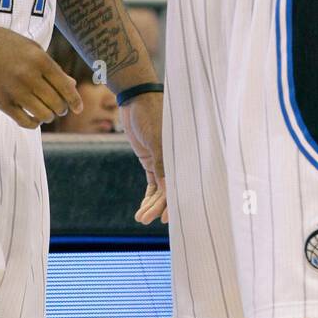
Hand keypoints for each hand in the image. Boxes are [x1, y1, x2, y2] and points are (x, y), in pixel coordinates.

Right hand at [0, 22, 83, 129]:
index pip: (65, 87)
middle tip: (59, 108)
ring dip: (48, 116)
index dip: (75, 100)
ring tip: (46, 112)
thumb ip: (52, 68)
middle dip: (61, 109)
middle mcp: (29, 76)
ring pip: (43, 115)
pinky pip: (25, 122)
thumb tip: (72, 85)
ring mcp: (15, 90)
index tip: (78, 108)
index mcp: (40, 60)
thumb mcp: (32, 49)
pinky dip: (34, 123)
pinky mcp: (2, 102)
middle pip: (56, 103)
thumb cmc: (7, 44)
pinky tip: (33, 118)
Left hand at [119, 92, 167, 224]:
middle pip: (169, 190)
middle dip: (158, 207)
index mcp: (181, 154)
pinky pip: (153, 181)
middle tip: (144, 220)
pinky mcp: (151, 158)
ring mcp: (162, 160)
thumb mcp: (155, 138)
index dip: (173, 203)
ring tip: (140, 218)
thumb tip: (168, 190)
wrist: (136, 97)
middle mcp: (174, 159)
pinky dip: (149, 195)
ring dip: (151, 204)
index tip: (166, 219)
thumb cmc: (149, 113)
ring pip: (159, 189)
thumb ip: (162, 163)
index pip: (179, 185)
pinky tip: (143, 208)